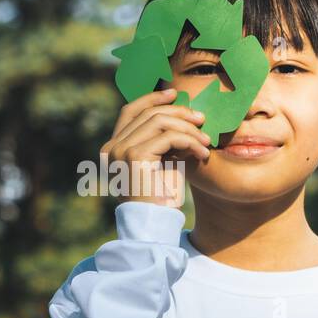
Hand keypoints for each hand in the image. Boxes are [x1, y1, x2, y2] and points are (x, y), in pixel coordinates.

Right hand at [100, 88, 208, 207]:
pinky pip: (169, 137)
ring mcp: (121, 151)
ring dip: (189, 129)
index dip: (152, 98)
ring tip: (206, 143)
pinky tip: (202, 154)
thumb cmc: (160, 198)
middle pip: (149, 114)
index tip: (175, 93)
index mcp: (112, 148)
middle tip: (202, 120)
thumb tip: (182, 115)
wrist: (153, 225)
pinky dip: (190, 142)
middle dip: (180, 113)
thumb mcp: (161, 162)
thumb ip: (163, 140)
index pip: (130, 111)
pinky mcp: (135, 157)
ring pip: (161, 122)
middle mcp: (112, 147)